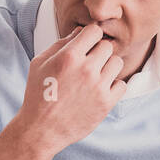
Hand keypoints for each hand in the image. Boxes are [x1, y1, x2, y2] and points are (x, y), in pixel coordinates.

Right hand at [17, 22, 127, 156]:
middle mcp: (86, 69)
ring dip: (107, 67)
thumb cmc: (38, 95)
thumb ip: (59, 45)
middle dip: (98, 52)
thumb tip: (79, 33)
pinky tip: (99, 90)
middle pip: (107, 46)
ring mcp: (98, 86)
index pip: (94, 31)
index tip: (86, 45)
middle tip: (87, 64)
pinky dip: (113, 86)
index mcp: (69, 57)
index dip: (90, 36)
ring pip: (117, 63)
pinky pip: (122, 84)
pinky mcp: (106, 103)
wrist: (41, 129)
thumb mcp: (39, 64)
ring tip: (94, 77)